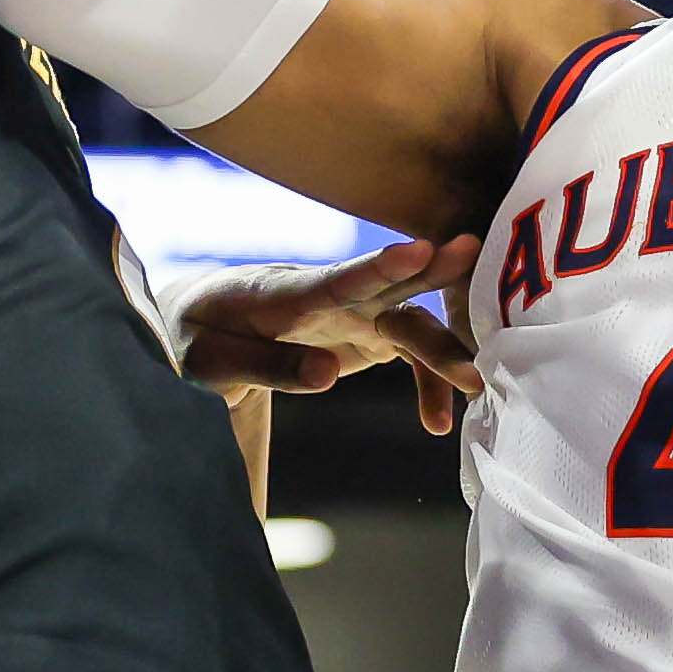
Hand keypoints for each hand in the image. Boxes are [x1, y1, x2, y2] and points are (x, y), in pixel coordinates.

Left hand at [177, 236, 477, 433]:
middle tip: (474, 258)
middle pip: (388, 284)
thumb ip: (268, 367)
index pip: (337, 277)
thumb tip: (329, 375)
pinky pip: (408, 353)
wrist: (199, 323)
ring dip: (444, 346)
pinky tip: (439, 422)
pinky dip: (429, 382)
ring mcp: (351, 313)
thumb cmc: (196, 340)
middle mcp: (329, 295)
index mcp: (285, 294)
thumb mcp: (212, 364)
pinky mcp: (363, 335)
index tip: (419, 250)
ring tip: (476, 385)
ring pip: (410, 319)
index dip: (379, 266)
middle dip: (435, 272)